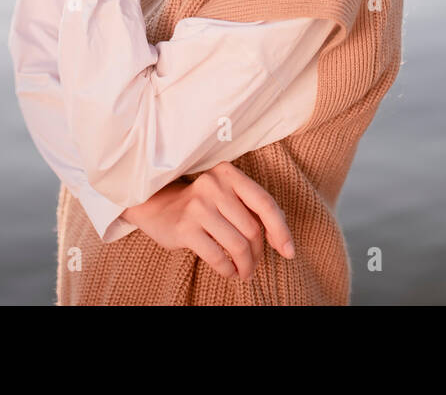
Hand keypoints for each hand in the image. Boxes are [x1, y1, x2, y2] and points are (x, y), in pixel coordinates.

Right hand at [121, 162, 295, 279]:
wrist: (157, 206)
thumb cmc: (202, 204)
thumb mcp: (227, 195)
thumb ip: (252, 209)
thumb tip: (283, 238)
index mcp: (229, 174)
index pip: (265, 204)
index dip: (281, 230)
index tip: (289, 251)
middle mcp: (214, 186)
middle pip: (252, 229)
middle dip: (258, 253)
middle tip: (254, 265)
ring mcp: (198, 207)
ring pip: (237, 245)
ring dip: (246, 265)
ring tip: (244, 271)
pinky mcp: (185, 228)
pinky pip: (218, 256)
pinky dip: (228, 270)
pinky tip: (229, 271)